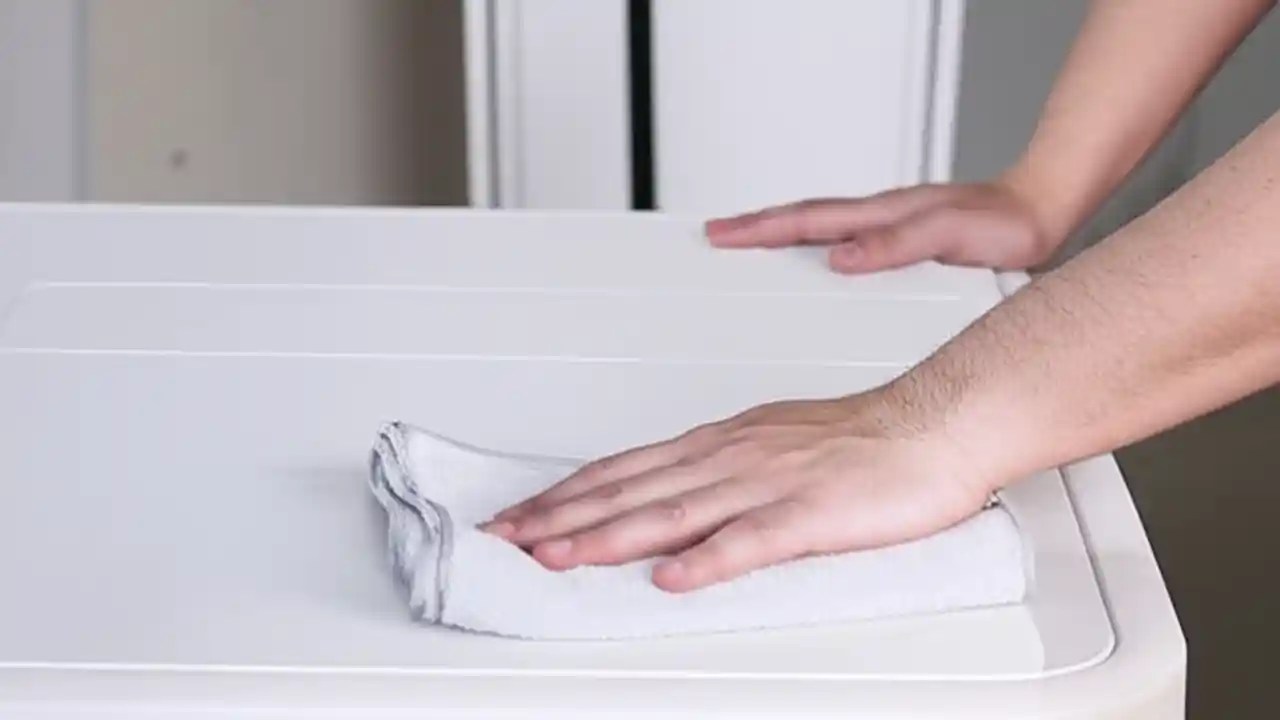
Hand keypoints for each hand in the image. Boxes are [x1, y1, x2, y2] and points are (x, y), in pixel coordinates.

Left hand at [480, 391, 993, 592]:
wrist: (930, 424)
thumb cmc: (858, 439)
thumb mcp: (769, 446)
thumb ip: (715, 474)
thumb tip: (666, 503)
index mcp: (720, 444)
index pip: (624, 469)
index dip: (567, 495)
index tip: (522, 516)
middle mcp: (730, 458)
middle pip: (630, 489)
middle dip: (562, 517)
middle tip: (507, 539)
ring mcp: (767, 484)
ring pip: (672, 512)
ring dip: (608, 536)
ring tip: (558, 557)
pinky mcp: (810, 513)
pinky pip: (751, 540)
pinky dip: (707, 561)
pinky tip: (673, 580)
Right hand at [704, 178, 1062, 273]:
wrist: (1041, 217)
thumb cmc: (1004, 225)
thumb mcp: (948, 234)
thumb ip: (895, 245)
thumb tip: (842, 256)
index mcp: (880, 217)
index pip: (806, 222)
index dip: (759, 230)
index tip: (720, 235)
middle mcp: (877, 223)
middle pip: (800, 222)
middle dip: (753, 230)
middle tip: (715, 238)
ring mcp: (886, 234)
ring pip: (818, 234)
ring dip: (778, 238)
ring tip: (746, 250)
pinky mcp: (900, 249)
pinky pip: (842, 246)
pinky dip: (813, 251)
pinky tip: (812, 266)